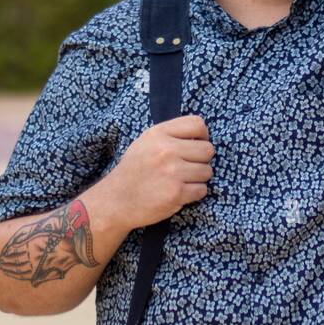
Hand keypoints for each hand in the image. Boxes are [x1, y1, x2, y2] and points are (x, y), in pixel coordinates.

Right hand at [102, 114, 213, 229]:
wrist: (116, 200)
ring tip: (181, 180)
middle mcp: (166, 150)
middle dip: (202, 160)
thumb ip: (171, 135)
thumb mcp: (146, 142)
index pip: (197, 124)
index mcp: (159, 134)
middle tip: (189, 167)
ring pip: (207, 171)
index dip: (202, 136)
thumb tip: (202, 135)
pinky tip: (179, 192)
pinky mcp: (176, 193)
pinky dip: (194, 193)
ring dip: (198, 178)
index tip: (196, 145)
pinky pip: (202, 190)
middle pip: (207, 149)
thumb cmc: (134, 170)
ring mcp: (172, 172)